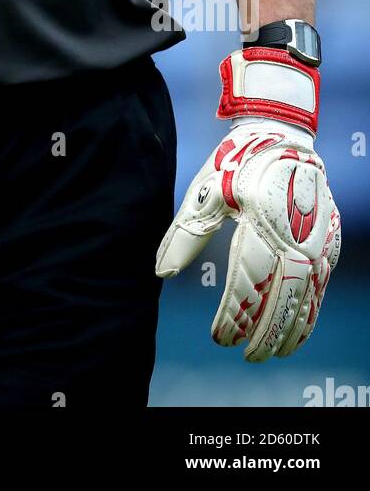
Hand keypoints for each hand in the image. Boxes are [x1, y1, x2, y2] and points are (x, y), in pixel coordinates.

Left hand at [156, 122, 340, 360]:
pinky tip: (301, 323)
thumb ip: (185, 235)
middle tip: (249, 356)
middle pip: (282, 301)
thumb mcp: (204, 193)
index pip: (246, 288)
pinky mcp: (328, 240)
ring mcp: (317, 242)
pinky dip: (311, 308)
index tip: (219, 338)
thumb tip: (161, 271)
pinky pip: (322, 284)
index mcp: (259, 227)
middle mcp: (294, 239)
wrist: (281, 134)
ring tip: (277, 352)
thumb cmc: (236, 163)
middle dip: (265, 335)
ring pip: (308, 298)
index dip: (234, 319)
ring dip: (292, 329)